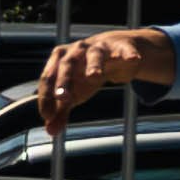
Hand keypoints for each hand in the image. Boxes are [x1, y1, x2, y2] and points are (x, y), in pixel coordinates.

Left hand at [35, 28, 175, 130]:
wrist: (113, 52)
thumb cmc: (86, 74)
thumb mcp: (74, 92)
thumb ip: (61, 111)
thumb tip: (51, 132)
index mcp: (60, 60)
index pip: (49, 76)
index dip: (47, 96)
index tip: (48, 116)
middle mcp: (77, 50)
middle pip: (67, 64)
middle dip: (64, 80)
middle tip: (62, 98)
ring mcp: (99, 47)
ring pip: (94, 55)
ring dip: (93, 65)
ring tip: (93, 76)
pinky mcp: (121, 48)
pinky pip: (124, 51)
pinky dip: (128, 54)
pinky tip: (133, 59)